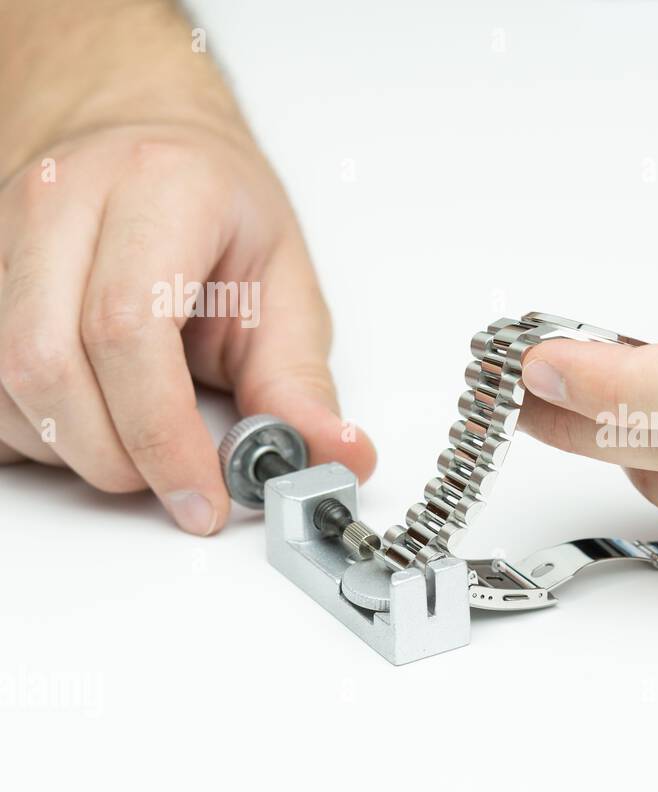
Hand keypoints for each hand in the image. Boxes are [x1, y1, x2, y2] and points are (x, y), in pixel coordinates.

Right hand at [0, 16, 374, 533]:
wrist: (146, 143)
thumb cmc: (217, 210)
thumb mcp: (284, 286)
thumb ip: (300, 381)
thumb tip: (339, 456)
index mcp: (159, 190)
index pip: (127, 328)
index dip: (160, 433)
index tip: (201, 494)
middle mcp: (60, 200)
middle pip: (45, 361)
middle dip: (112, 454)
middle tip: (172, 480)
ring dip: (66, 447)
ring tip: (134, 442)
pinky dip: (26, 429)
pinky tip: (83, 422)